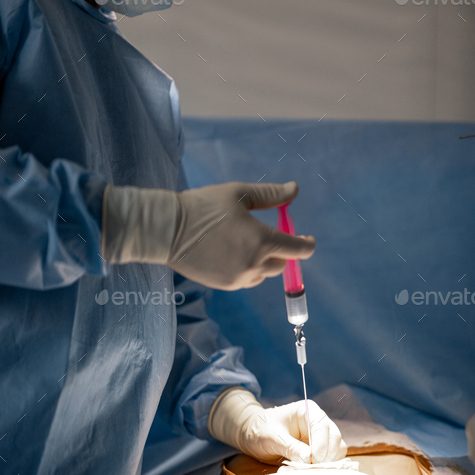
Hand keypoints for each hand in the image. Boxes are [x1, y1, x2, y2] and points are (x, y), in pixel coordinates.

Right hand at [101, 180, 314, 289]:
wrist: (167, 230)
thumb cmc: (204, 206)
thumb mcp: (240, 194)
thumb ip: (271, 195)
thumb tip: (294, 189)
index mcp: (262, 241)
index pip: (298, 250)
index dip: (307, 244)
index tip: (307, 238)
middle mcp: (254, 264)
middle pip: (282, 264)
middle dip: (282, 250)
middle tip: (271, 234)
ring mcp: (239, 278)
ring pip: (264, 274)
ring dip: (264, 261)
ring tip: (248, 243)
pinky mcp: (225, 285)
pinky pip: (247, 280)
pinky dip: (249, 269)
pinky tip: (234, 253)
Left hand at [208, 388, 346, 463]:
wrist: (252, 436)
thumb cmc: (260, 430)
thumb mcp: (272, 437)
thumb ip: (290, 447)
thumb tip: (309, 459)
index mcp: (307, 410)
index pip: (322, 426)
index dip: (322, 443)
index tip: (315, 460)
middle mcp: (317, 421)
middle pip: (334, 437)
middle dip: (326, 454)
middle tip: (312, 469)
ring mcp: (320, 435)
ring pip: (336, 449)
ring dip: (327, 462)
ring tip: (308, 471)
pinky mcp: (319, 449)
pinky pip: (330, 458)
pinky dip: (324, 466)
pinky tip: (308, 471)